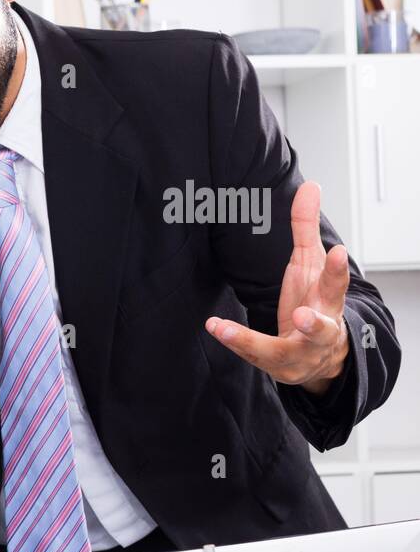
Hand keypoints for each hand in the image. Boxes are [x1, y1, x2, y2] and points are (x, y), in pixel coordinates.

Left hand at [205, 181, 350, 394]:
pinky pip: (253, 355)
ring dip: (253, 341)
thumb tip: (311, 186)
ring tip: (224, 329)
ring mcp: (299, 353)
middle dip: (315, 323)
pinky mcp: (276, 365)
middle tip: (304, 316)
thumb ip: (306, 228)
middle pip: (322, 327)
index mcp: (328, 301)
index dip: (337, 270)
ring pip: (281, 351)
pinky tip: (214, 326)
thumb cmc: (315, 302)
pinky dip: (233, 340)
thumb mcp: (311, 264)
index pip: (336, 284)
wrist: (320, 356)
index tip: (337, 251)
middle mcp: (319, 330)